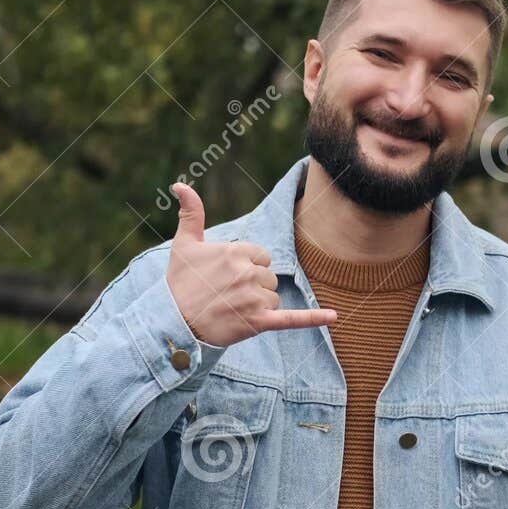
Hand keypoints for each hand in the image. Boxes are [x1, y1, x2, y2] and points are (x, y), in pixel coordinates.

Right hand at [165, 182, 335, 346]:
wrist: (173, 324)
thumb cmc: (179, 284)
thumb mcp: (184, 245)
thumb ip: (191, 213)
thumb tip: (181, 184)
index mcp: (236, 251)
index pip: (261, 257)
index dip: (246, 268)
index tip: (224, 278)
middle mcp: (247, 273)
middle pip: (269, 278)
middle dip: (253, 287)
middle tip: (226, 296)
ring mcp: (254, 298)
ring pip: (273, 298)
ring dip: (258, 305)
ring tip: (231, 310)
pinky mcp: (258, 322)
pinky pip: (292, 319)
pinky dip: (314, 319)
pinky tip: (334, 316)